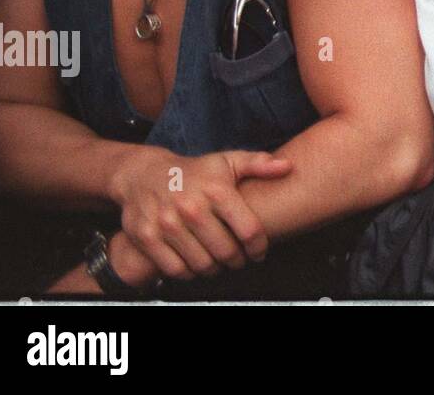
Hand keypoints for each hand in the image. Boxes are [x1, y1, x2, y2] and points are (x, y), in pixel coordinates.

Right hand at [109, 148, 289, 280]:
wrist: (144, 175)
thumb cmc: (195, 171)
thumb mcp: (227, 161)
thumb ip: (259, 164)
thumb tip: (288, 167)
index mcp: (216, 189)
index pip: (249, 230)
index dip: (259, 248)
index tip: (259, 252)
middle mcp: (192, 207)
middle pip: (226, 252)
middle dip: (238, 260)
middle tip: (239, 260)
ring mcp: (167, 223)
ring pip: (202, 264)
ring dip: (215, 269)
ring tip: (219, 262)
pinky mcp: (147, 238)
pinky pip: (176, 269)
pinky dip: (190, 273)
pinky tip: (196, 263)